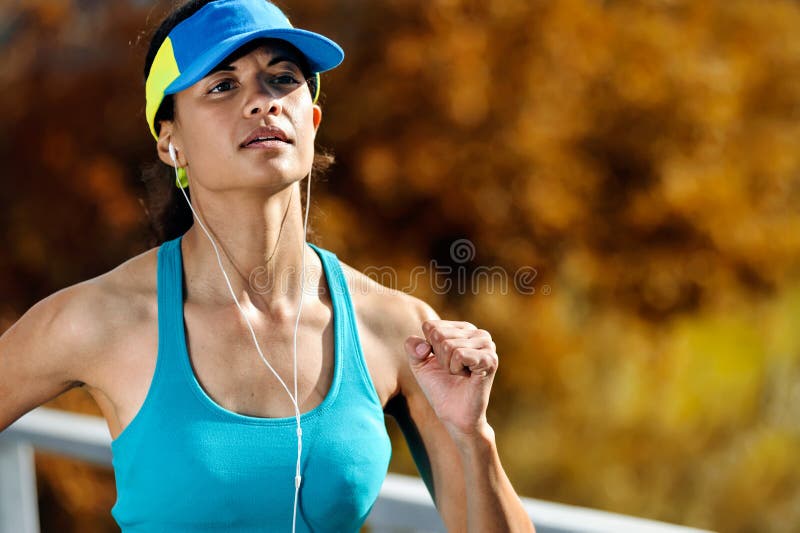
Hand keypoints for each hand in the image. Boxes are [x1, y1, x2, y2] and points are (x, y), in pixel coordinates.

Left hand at [404, 320, 498, 440]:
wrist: (454, 414)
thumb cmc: (439, 386)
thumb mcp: (419, 363)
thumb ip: (412, 347)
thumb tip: (423, 345)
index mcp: (462, 329)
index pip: (430, 326)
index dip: (428, 348)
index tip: (441, 362)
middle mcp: (477, 333)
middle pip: (438, 334)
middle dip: (438, 357)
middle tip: (451, 370)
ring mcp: (487, 345)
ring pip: (448, 345)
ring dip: (447, 365)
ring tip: (459, 374)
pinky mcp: (490, 359)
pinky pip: (459, 354)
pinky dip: (456, 369)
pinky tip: (467, 376)